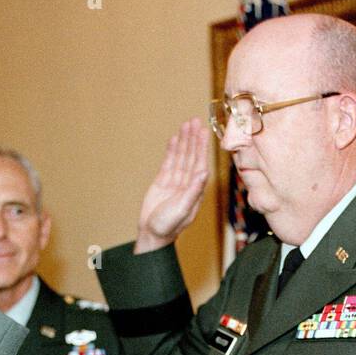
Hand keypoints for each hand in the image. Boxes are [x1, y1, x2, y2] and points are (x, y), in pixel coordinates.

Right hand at [135, 119, 209, 253]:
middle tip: (195, 121)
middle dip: (193, 139)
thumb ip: (193, 191)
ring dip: (184, 141)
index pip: (200, 163)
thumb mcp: (182, 209)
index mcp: (196, 190)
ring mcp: (175, 182)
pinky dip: (172, 151)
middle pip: (191, 156)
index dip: (201, 147)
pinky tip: (175, 139)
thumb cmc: (169, 226)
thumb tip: (203, 172)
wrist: (152, 234)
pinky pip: (169, 162)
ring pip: (181, 157)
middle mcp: (188, 183)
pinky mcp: (163, 182)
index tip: (204, 131)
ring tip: (185, 124)